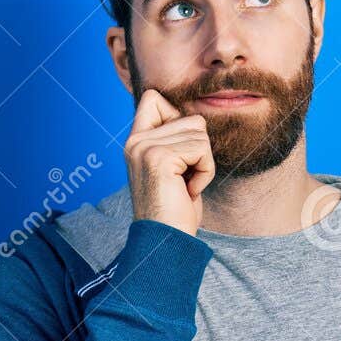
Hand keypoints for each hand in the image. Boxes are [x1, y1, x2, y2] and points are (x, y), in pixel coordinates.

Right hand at [123, 89, 213, 235]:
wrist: (166, 242)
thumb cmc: (175, 210)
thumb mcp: (172, 168)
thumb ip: (174, 140)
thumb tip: (197, 118)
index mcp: (135, 141)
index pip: (155, 98)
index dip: (178, 119)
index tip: (180, 156)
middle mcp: (135, 141)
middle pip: (192, 119)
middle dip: (199, 151)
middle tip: (184, 180)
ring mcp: (145, 148)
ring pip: (200, 133)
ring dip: (203, 163)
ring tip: (185, 186)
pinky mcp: (159, 158)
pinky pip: (202, 149)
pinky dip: (205, 172)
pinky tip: (189, 190)